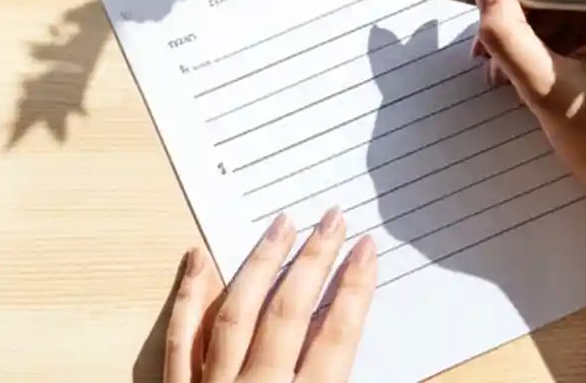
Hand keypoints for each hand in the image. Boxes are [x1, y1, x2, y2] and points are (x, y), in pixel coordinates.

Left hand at [165, 209, 376, 382]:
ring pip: (236, 314)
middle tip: (332, 219)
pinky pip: (181, 339)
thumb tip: (404, 362)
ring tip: (281, 225)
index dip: (355, 290)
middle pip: (288, 312)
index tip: (365, 250)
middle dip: (314, 261)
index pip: (335, 337)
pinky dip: (189, 297)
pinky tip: (199, 259)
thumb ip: (362, 382)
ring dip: (260, 264)